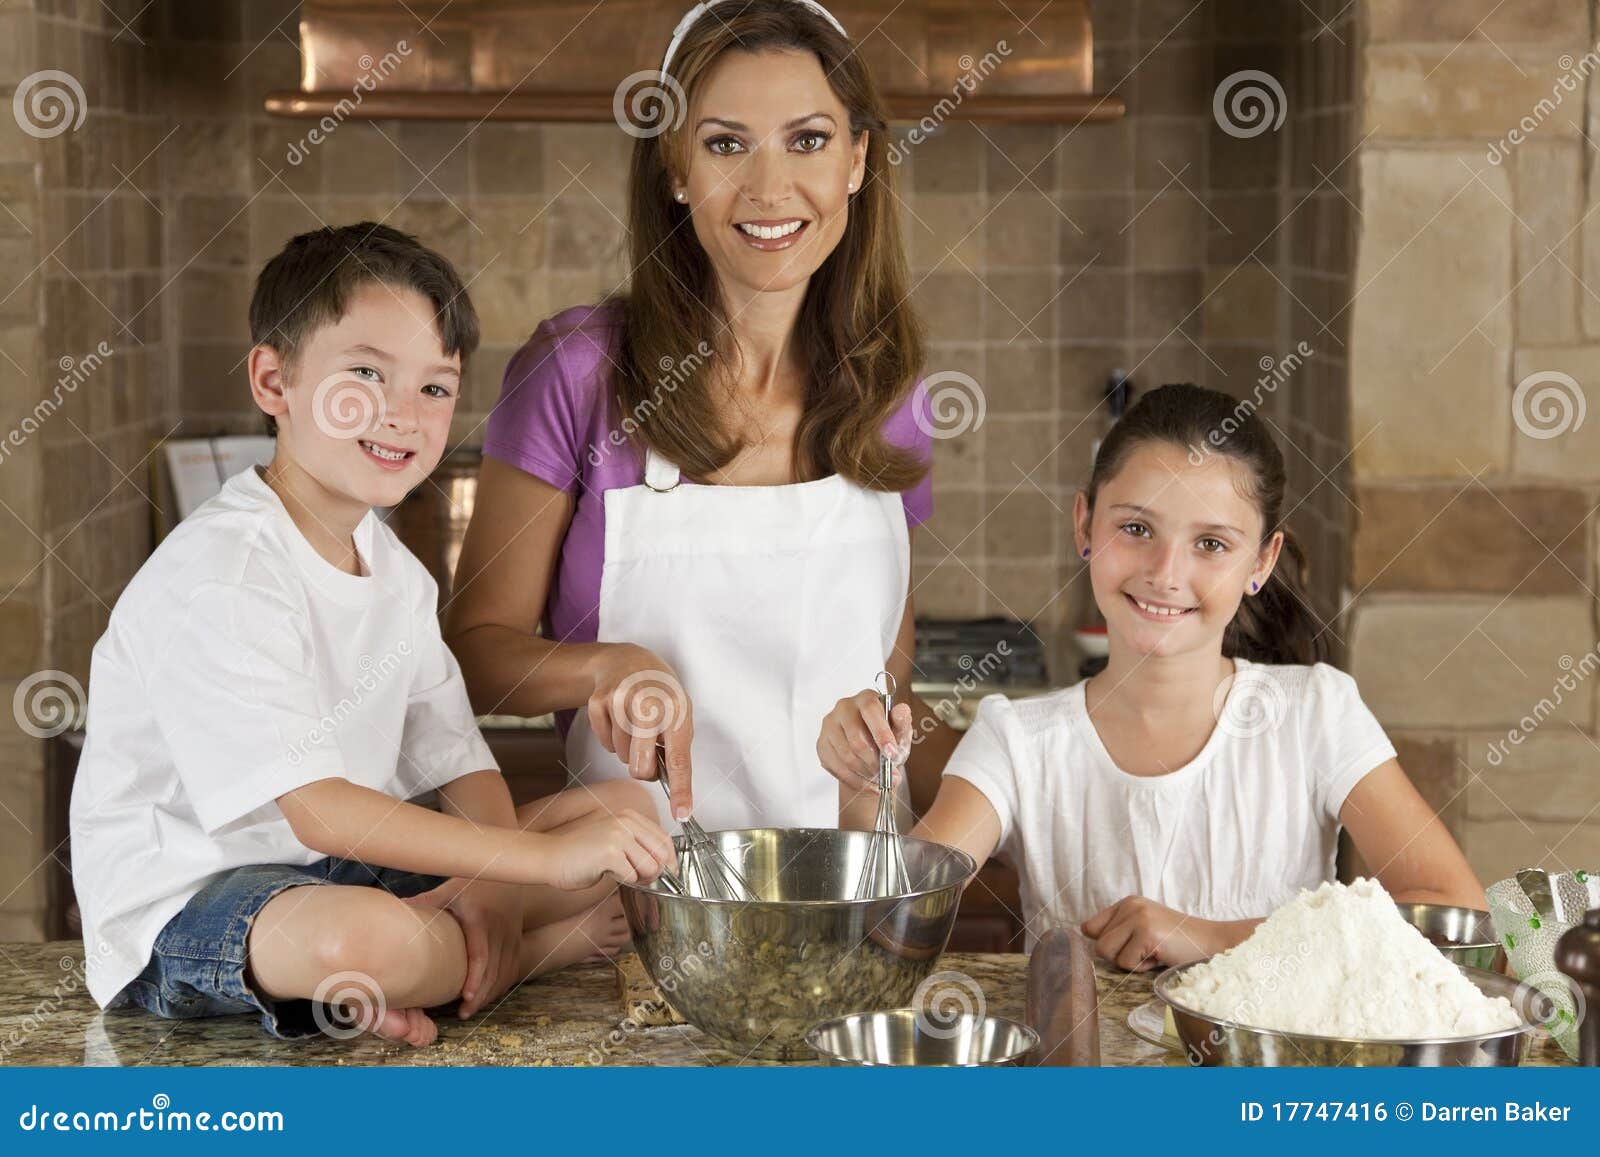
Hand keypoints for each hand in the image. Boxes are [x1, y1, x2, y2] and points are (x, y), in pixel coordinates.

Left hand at [404, 878, 522, 1017]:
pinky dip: (498, 988)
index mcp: (481, 918)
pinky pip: (512, 972)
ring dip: (489, 995)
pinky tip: (483, 997)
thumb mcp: (449, 891)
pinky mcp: (517, 945)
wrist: (506, 880)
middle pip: (494, 970)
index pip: (481, 953)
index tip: (465, 996)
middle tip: (463, 1012)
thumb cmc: (472, 887)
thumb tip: (395, 910)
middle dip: (480, 995)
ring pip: (505, 974)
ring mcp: (513, 938)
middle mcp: (501, 930)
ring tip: (468, 1010)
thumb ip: (426, 903)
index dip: (475, 977)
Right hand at [543, 809, 676, 891]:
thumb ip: (638, 846)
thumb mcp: (615, 841)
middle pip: (662, 854)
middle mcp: (626, 822)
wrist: (551, 858)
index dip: (669, 860)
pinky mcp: (610, 852)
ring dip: (639, 879)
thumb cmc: (581, 855)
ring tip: (621, 874)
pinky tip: (608, 874)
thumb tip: (665, 864)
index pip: (665, 839)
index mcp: (630, 816)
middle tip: (639, 879)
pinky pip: (632, 876)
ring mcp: (618, 835)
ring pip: (650, 867)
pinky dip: (624, 882)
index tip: (668, 873)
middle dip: (656, 873)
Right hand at [586, 644, 693, 819]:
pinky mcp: (598, 702)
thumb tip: (672, 785)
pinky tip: (620, 719)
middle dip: (644, 769)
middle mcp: (648, 704)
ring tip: (636, 725)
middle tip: (649, 753)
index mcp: (676, 709)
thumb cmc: (659, 690)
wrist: (627, 660)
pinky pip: (605, 744)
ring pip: (621, 756)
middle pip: (640, 766)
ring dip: (629, 749)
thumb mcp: (679, 711)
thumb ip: (677, 745)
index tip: (682, 813)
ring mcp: (620, 702)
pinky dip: (613, 739)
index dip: (681, 790)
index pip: (679, 759)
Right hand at [817, 687, 912, 792]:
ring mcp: (829, 725)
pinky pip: (837, 767)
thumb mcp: (900, 732)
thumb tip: (902, 711)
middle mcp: (844, 707)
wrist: (870, 753)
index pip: (870, 710)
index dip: (881, 733)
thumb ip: (902, 722)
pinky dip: (855, 780)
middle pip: (856, 739)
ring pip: (847, 756)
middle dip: (875, 761)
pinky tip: (868, 783)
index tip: (892, 753)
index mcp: (866, 698)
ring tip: (880, 780)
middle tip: (887, 773)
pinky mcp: (822, 744)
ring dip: (866, 773)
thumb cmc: (886, 738)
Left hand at [1080, 896, 1221, 971]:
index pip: (1090, 927)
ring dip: (1130, 963)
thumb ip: (1119, 931)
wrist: (1213, 944)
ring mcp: (1138, 917)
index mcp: (1127, 903)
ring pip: (1107, 953)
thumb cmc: (1178, 943)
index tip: (1127, 949)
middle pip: (1098, 944)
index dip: (1105, 945)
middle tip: (1147, 952)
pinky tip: (1161, 957)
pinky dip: (1143, 968)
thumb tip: (1084, 934)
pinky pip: (1126, 963)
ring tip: (1153, 954)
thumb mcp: (1145, 929)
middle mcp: (1130, 906)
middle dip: (1120, 956)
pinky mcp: (1146, 933)